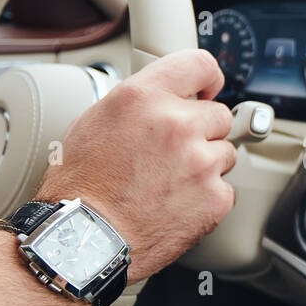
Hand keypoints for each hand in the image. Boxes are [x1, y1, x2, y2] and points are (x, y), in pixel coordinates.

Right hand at [37, 49, 235, 283]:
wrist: (86, 240)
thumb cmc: (81, 187)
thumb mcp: (95, 121)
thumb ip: (139, 103)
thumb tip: (162, 99)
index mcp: (144, 97)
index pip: (200, 64)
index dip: (207, 78)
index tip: (208, 89)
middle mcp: (177, 124)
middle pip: (218, 114)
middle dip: (201, 130)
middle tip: (173, 154)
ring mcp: (200, 162)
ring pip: (224, 152)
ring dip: (205, 164)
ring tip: (169, 184)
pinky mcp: (215, 197)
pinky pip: (224, 189)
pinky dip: (206, 197)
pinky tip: (176, 205)